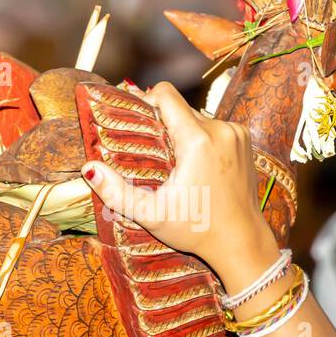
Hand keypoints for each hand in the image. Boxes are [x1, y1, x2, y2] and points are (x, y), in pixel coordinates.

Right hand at [81, 82, 276, 286]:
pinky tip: (196, 163)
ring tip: (173, 158)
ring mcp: (236, 134)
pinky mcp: (246, 140)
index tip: (134, 115)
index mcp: (198, 141)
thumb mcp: (151, 215)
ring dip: (184, 131)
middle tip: (150, 146)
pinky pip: (216, 127)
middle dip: (163, 122)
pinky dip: (203, 138)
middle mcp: (221, 130)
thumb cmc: (197, 230)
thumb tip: (89, 169)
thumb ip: (117, 192)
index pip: (166, 95)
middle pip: (181, 108)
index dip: (146, 99)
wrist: (241, 241)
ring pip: (199, 117)